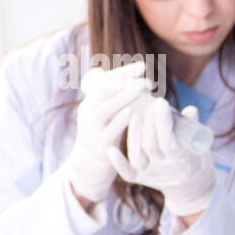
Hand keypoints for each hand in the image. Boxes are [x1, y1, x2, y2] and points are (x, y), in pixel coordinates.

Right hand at [67, 61, 153, 203]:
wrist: (89, 169)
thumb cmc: (104, 139)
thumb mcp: (108, 117)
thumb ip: (117, 102)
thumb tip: (133, 82)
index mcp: (92, 103)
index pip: (106, 81)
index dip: (124, 72)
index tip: (143, 65)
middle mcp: (88, 112)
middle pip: (103, 89)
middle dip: (125, 81)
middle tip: (146, 77)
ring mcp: (92, 128)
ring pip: (104, 107)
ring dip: (123, 96)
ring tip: (141, 88)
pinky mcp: (99, 145)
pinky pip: (108, 130)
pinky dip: (119, 120)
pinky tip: (132, 112)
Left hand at [106, 96, 214, 217]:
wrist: (190, 184)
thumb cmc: (193, 156)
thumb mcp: (197, 143)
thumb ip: (192, 126)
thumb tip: (190, 110)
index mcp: (180, 161)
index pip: (169, 141)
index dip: (164, 122)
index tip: (161, 103)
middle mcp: (163, 170)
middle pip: (151, 147)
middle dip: (148, 125)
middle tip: (146, 105)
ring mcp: (149, 174)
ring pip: (137, 157)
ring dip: (133, 136)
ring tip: (133, 115)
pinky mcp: (138, 178)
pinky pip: (126, 173)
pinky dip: (118, 162)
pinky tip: (111, 149)